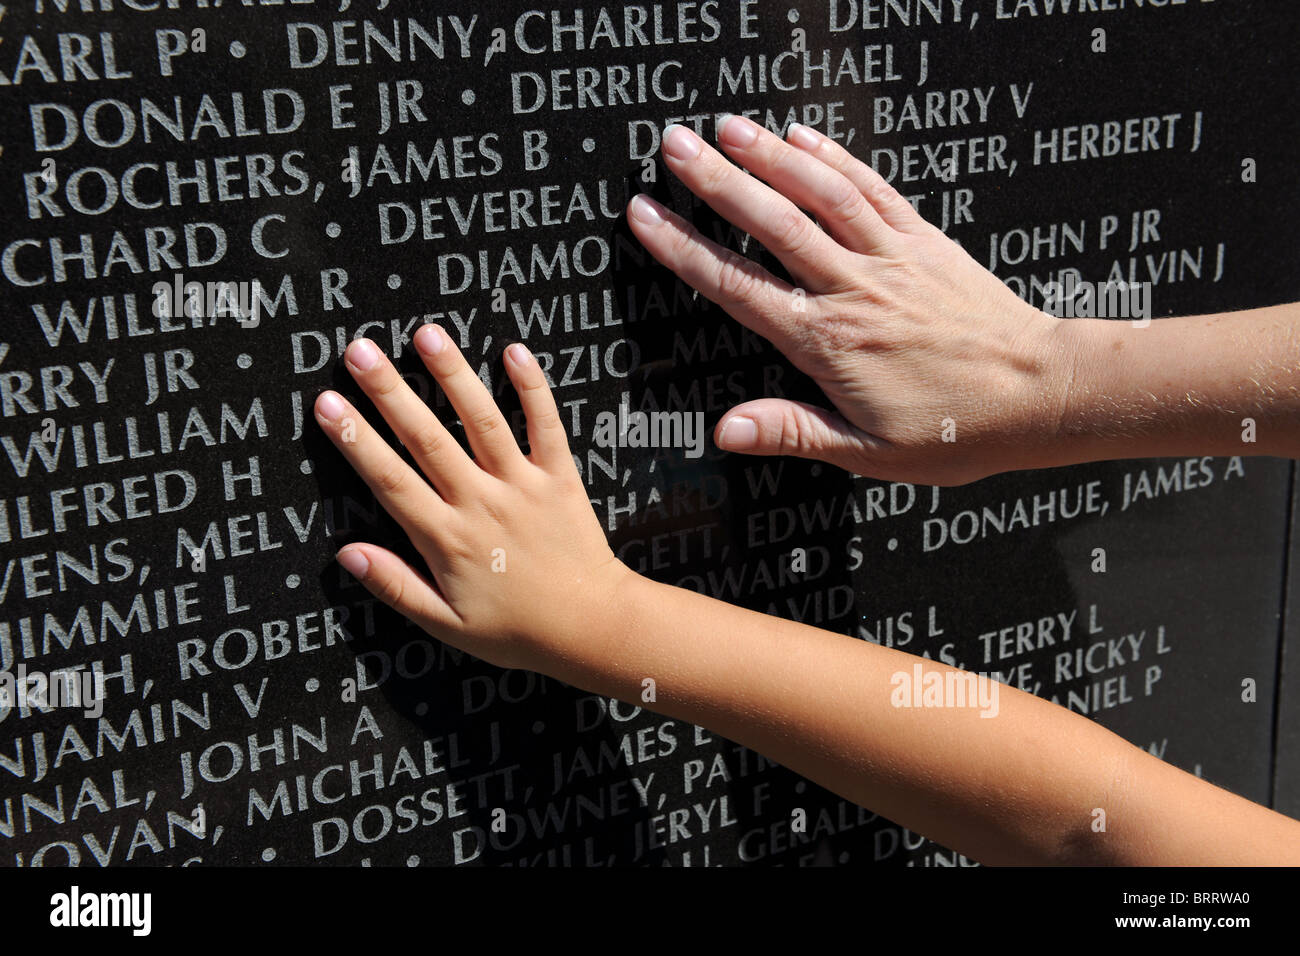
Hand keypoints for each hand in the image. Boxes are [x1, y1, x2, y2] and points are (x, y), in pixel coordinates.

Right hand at [313, 328, 631, 672]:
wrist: (591, 627)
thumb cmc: (516, 631)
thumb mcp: (446, 625)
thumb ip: (396, 586)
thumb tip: (346, 553)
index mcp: (447, 539)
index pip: (390, 480)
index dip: (356, 440)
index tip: (327, 403)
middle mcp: (481, 503)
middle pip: (428, 439)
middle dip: (390, 392)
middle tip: (359, 350)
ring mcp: (522, 486)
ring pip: (483, 421)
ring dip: (453, 375)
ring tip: (427, 334)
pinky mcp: (560, 478)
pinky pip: (546, 426)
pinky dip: (533, 388)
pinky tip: (515, 350)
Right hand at [627, 115, 1072, 485]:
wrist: (1043, 395)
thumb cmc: (957, 430)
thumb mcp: (867, 451)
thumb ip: (792, 431)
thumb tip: (725, 429)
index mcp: (828, 342)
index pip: (738, 286)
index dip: (684, 248)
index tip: (647, 215)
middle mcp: (854, 289)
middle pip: (772, 224)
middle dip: (717, 180)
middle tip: (673, 145)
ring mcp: (891, 258)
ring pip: (821, 195)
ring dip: (771, 156)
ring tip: (728, 126)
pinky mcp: (926, 242)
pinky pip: (874, 190)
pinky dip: (837, 160)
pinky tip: (806, 138)